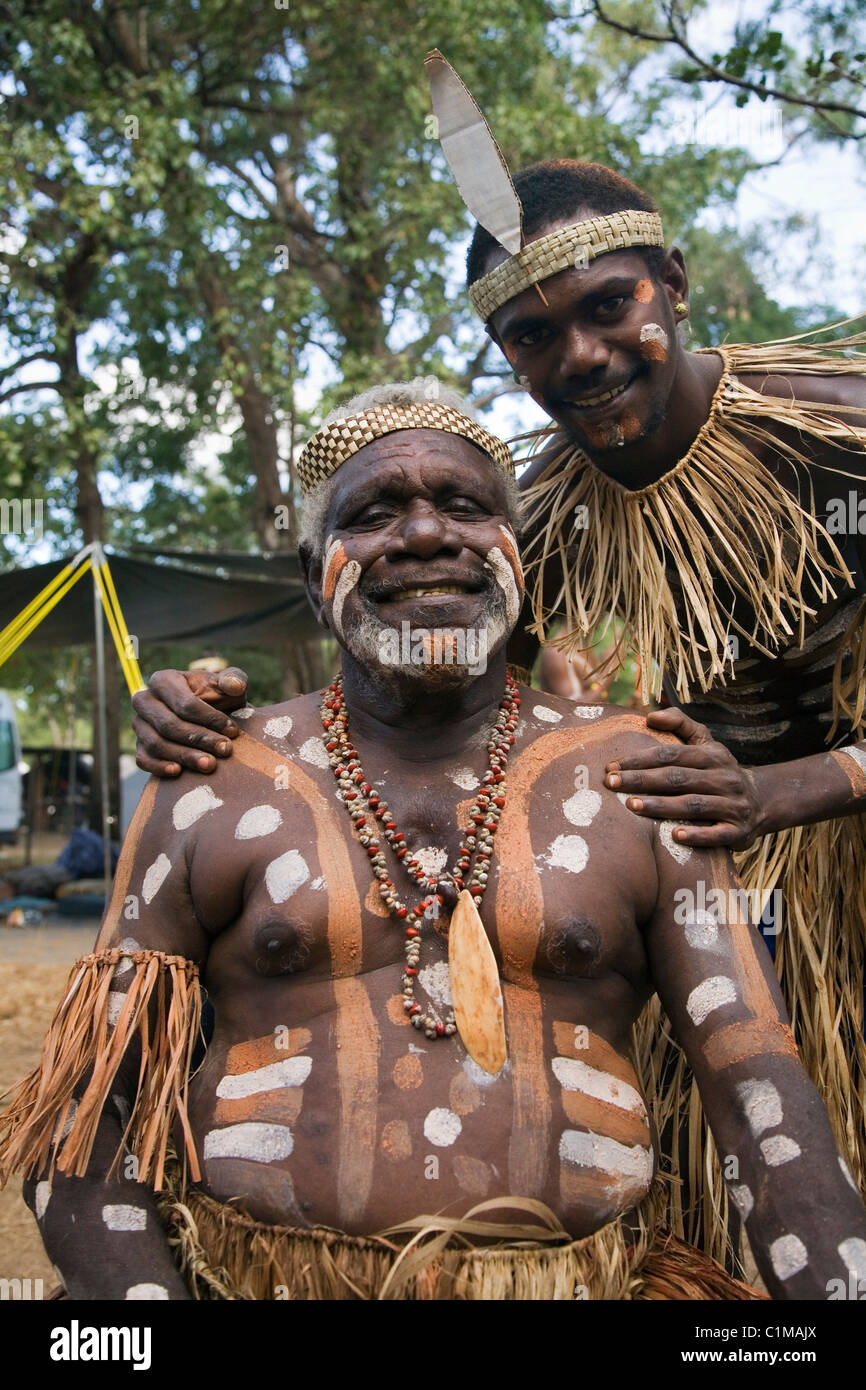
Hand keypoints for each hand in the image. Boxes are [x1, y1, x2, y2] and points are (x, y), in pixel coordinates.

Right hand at [132, 667, 248, 776]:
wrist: (210, 721)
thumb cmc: (219, 699)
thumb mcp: (229, 686)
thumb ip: (234, 680)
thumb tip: (234, 685)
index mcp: (163, 680)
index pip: (184, 703)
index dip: (210, 718)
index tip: (232, 731)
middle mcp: (145, 700)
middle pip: (169, 724)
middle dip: (200, 739)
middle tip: (225, 750)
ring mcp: (139, 725)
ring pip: (157, 743)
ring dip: (185, 756)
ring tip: (210, 765)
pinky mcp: (139, 746)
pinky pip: (143, 759)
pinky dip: (158, 767)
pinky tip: (178, 771)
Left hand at [603, 707, 765, 849]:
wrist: (761, 800)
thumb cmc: (718, 769)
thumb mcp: (706, 742)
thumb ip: (680, 724)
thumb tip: (650, 716)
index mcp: (712, 755)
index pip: (671, 755)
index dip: (640, 759)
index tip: (611, 765)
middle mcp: (723, 778)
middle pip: (678, 778)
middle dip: (642, 780)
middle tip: (611, 783)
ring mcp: (732, 805)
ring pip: (694, 805)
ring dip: (662, 806)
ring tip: (631, 806)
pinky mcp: (739, 830)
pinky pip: (718, 834)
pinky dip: (698, 835)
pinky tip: (675, 836)